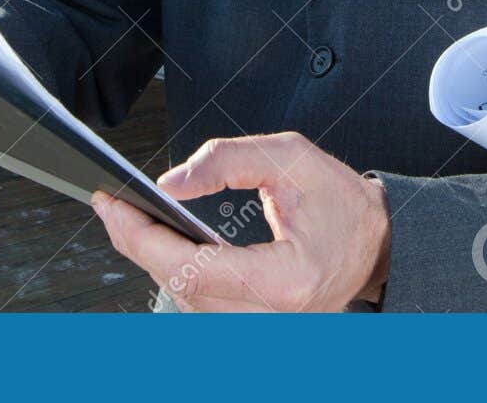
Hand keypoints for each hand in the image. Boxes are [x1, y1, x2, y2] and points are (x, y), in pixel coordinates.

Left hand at [92, 131, 390, 311]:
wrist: (377, 242)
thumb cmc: (343, 202)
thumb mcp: (292, 157)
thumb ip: (228, 161)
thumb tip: (170, 182)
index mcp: (286, 282)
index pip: (195, 269)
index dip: (145, 238)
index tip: (114, 205)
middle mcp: (271, 318)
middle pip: (180, 290)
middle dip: (137, 244)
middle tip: (110, 204)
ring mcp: (263, 329)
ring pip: (184, 301)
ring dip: (151, 258)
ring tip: (128, 217)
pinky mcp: (253, 324)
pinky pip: (199, 303)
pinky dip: (173, 271)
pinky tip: (157, 242)